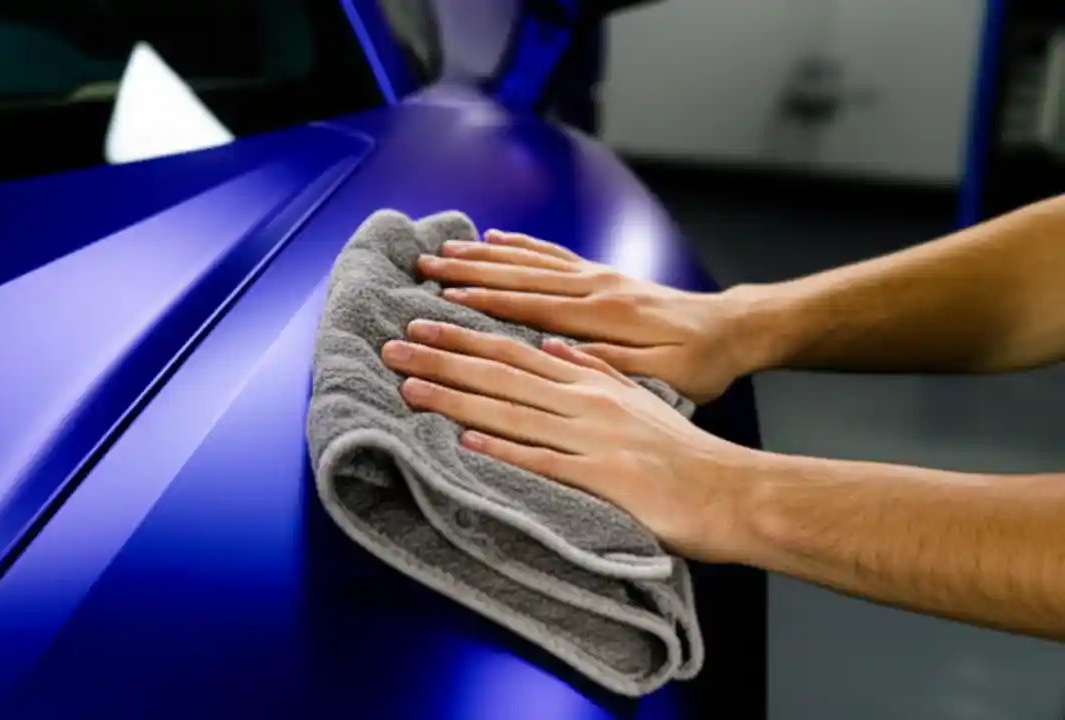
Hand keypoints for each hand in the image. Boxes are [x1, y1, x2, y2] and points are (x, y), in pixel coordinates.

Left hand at [381, 319, 756, 562]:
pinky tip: (466, 438)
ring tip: (410, 385)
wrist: (729, 489)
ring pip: (511, 409)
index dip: (466, 336)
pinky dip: (503, 447)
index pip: (514, 350)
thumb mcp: (636, 397)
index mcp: (589, 380)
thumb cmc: (680, 451)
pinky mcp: (601, 476)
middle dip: (444, 356)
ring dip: (457, 397)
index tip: (425, 322)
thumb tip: (555, 344)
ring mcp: (591, 437)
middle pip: (501, 372)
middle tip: (395, 344)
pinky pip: (543, 459)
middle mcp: (584, 400)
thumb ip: (594, 369)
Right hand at [415, 229, 765, 402]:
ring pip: (529, 259)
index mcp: (603, 316)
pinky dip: (521, 244)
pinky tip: (495, 238)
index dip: (485, 303)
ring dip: (484, 254)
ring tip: (443, 250)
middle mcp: (594, 288)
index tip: (443, 301)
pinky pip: (553, 253)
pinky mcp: (603, 275)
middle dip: (468, 271)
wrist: (732, 330)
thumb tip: (559, 352)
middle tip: (424, 268)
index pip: (531, 307)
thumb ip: (611, 362)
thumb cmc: (700, 362)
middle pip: (519, 276)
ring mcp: (597, 276)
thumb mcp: (666, 375)